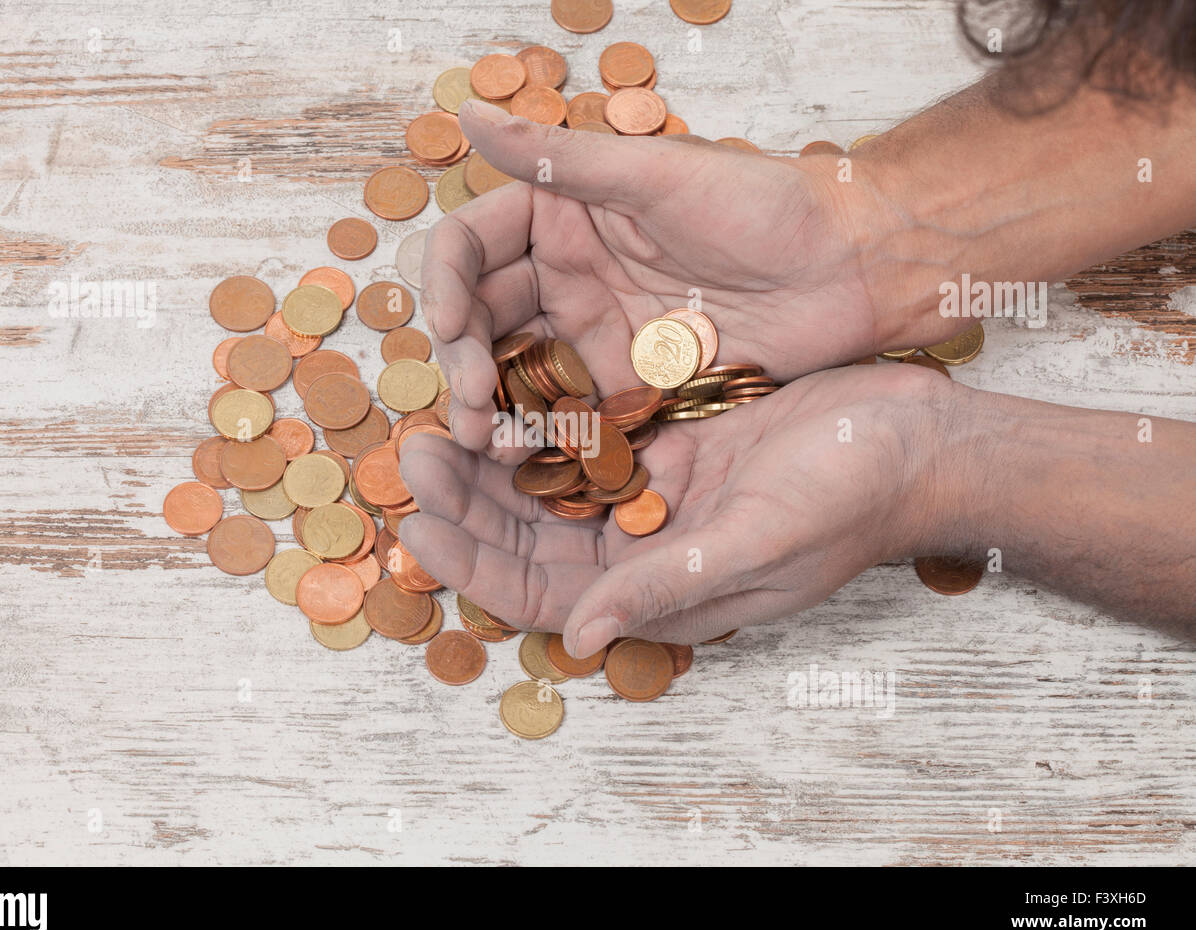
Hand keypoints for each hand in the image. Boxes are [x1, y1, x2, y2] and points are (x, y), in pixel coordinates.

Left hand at [399, 363, 953, 655]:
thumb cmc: (853, 495)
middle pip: (528, 539)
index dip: (475, 563)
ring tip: (440, 419)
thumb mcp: (758, 542)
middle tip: (416, 452)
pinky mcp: (665, 446)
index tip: (423, 521)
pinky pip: (583, 442)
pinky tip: (501, 385)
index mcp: (660, 592)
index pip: (542, 595)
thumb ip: (667, 586)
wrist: (915, 439)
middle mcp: (644, 551)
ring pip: (546, 490)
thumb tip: (579, 638)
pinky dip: (540, 423)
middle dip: (466, 504)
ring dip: (492, 459)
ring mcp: (652, 498)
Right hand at [423, 99, 892, 453]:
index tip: (449, 324)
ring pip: (517, 370)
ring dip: (492, 404)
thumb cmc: (764, 205)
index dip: (444, 283)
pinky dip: (541, 432)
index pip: (472, 247)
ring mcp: (595, 332)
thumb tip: (467, 113)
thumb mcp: (655, 175)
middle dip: (463, 358)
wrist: (848, 268)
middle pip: (483, 318)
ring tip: (485, 438)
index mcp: (563, 215)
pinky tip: (527, 454)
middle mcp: (569, 273)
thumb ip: (559, 160)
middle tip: (468, 402)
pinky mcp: (628, 383)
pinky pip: (568, 409)